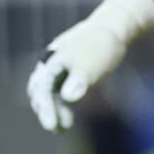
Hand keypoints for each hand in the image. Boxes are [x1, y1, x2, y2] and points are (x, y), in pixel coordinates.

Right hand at [27, 0, 153, 131]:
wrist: (113, 26)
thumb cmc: (102, 44)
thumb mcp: (93, 64)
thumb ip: (79, 80)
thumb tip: (68, 96)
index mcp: (51, 63)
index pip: (42, 90)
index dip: (46, 109)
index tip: (52, 125)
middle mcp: (49, 65)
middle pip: (39, 93)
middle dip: (47, 111)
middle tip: (58, 128)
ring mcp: (57, 67)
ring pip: (47, 92)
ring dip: (54, 110)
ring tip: (66, 126)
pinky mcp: (66, 70)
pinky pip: (56, 89)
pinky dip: (60, 103)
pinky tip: (69, 115)